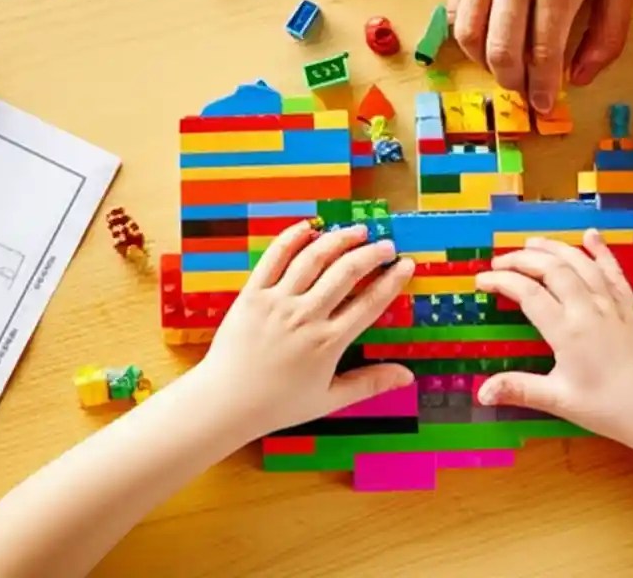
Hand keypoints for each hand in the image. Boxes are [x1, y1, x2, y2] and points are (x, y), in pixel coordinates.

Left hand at [196, 223, 415, 436]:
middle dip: (372, 253)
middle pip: (346, 272)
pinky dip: (293, 238)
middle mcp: (305, 317)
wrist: (225, 402)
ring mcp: (277, 302)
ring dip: (340, 239)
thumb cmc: (277, 404)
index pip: (370, 303)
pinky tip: (309, 227)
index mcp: (328, 343)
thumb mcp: (329, 399)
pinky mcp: (252, 294)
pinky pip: (274, 258)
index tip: (406, 265)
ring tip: (357, 230)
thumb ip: (369, 383)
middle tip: (386, 245)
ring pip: (314, 258)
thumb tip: (407, 376)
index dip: (392, 281)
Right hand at [448, 0, 632, 112]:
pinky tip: (486, 37)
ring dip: (485, 63)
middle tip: (525, 90)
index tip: (544, 105)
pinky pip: (455, 6)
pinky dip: (467, 33)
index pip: (543, 54)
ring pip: (469, 35)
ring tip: (504, 67)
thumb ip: (609, 30)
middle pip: (501, 52)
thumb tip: (581, 75)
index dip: (542, 89)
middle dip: (513, 83)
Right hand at [474, 231, 632, 447]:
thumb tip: (481, 391)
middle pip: (553, 269)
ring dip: (555, 248)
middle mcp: (590, 310)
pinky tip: (591, 236)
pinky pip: (613, 272)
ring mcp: (612, 306)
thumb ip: (519, 389)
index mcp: (568, 331)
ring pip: (582, 263)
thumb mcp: (559, 401)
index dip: (502, 281)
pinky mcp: (629, 309)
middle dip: (523, 259)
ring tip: (532, 243)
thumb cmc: (608, 409)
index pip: (528, 294)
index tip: (481, 280)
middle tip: (499, 261)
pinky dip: (601, 252)